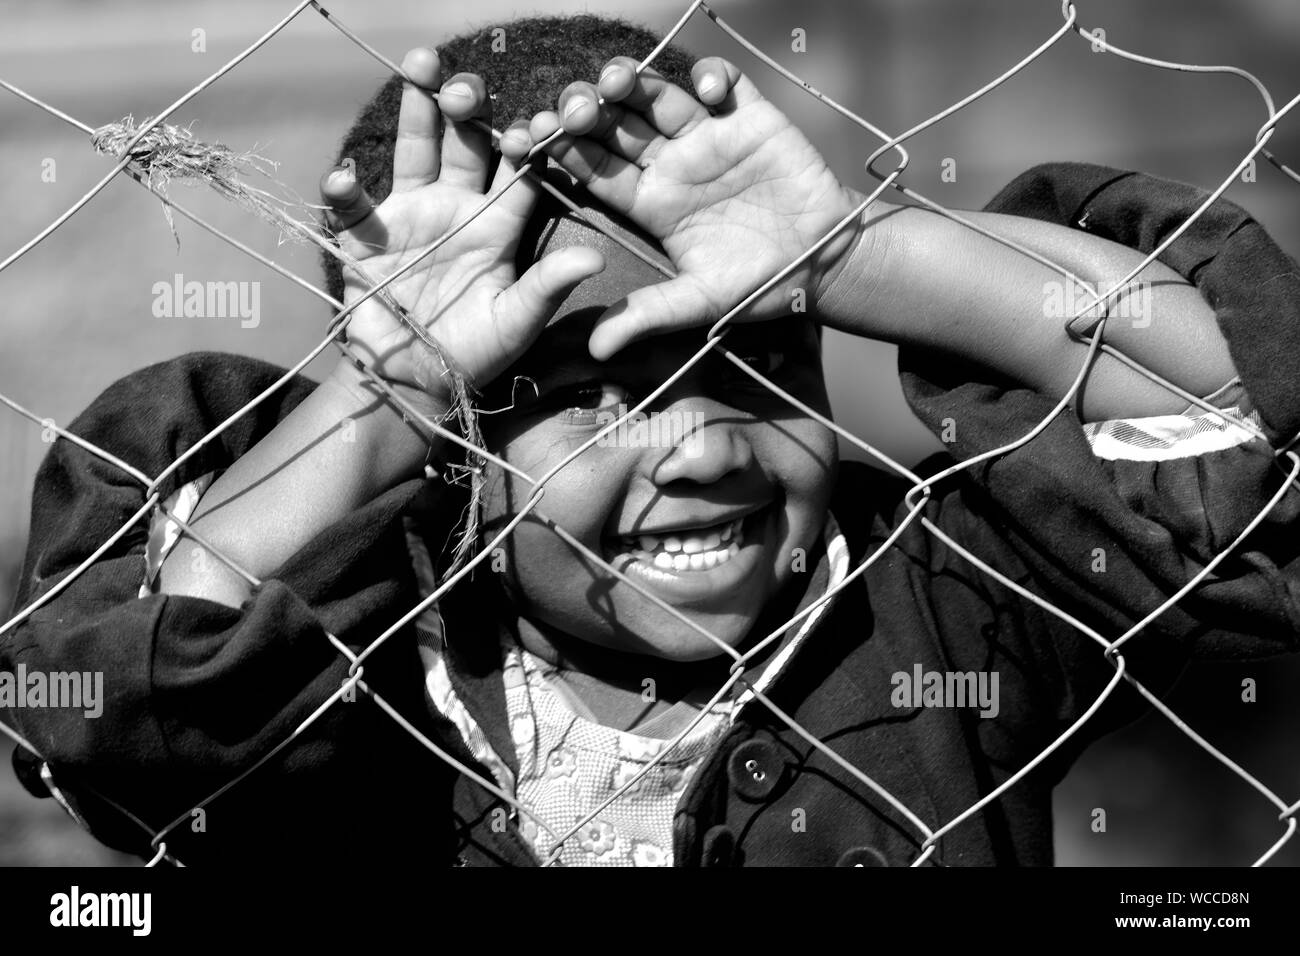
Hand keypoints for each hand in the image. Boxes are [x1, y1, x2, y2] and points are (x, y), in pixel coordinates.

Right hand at [320, 48, 605, 400]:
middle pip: (467, 143)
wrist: (416, 382)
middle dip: (470, 108)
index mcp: (501, 226)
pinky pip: (353, 206)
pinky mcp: (369, 234)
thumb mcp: (515, 323)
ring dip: (417, 110)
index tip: (530, 127)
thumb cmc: (474, 354)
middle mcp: (460, 209)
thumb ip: (547, 288)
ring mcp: (413, 215)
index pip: (519, 172)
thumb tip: (594, 259)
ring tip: (419, 67)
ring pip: (417, 150)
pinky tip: (345, 179)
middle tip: (467, 87)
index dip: (526, 144)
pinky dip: (345, 190)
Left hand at [507, 56, 868, 358]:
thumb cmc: (759, 286)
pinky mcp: (752, 119)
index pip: (596, 169)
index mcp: (650, 203)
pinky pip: (726, 84)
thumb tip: (595, 349)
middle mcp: (672, 165)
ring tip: (618, 79)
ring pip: (660, 96)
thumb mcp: (699, 304)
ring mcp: (710, 138)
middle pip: (618, 125)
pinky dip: (711, 77)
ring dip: (635, 81)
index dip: (564, 151)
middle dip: (590, 109)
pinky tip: (704, 91)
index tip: (536, 138)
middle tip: (575, 106)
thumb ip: (647, 316)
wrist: (823, 265)